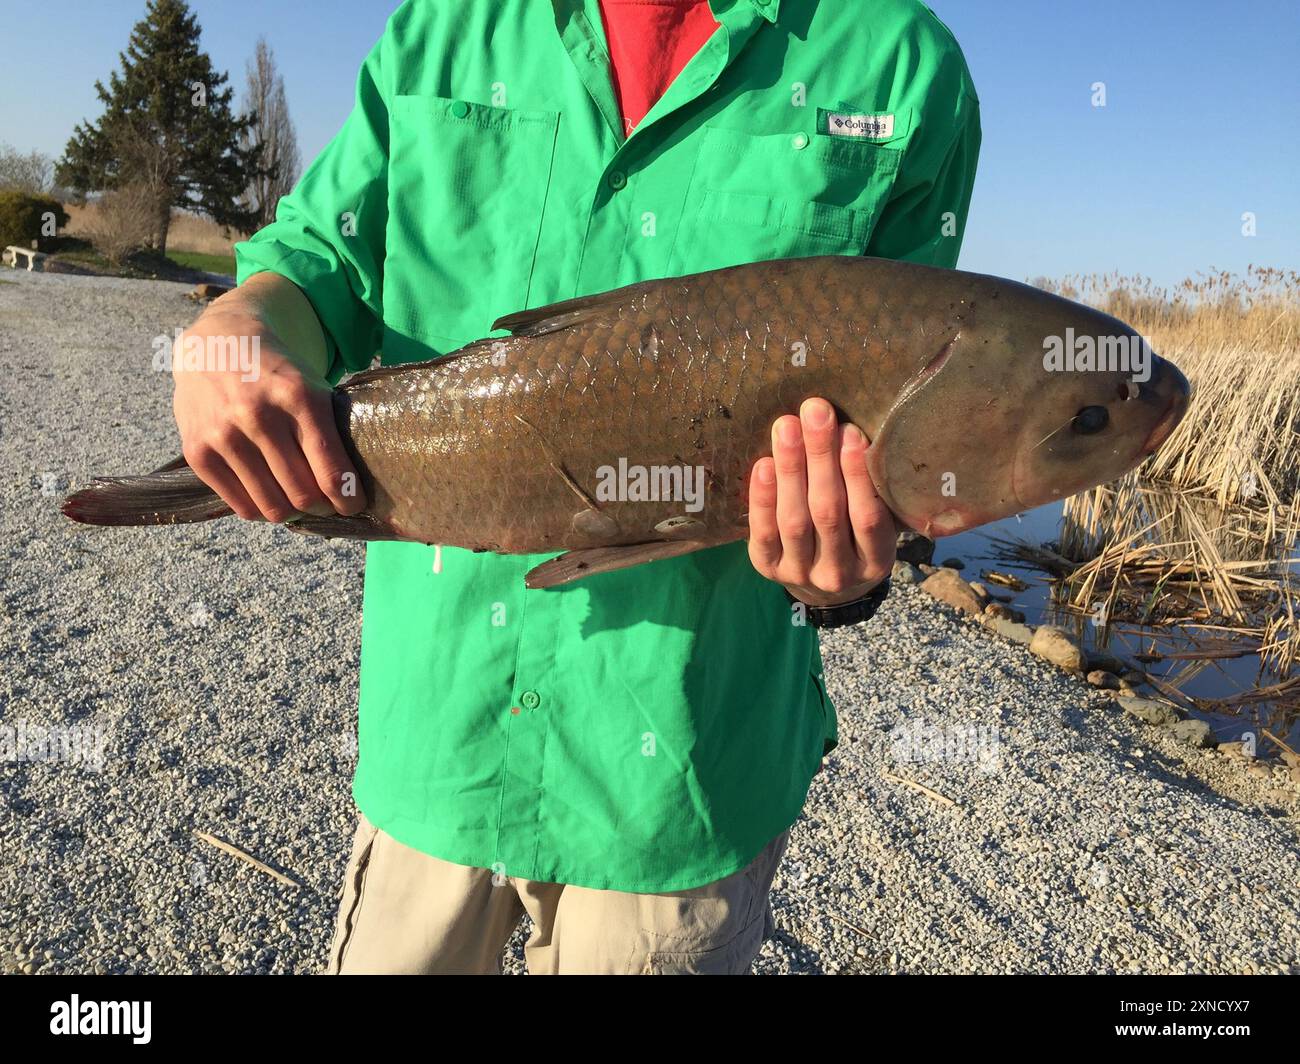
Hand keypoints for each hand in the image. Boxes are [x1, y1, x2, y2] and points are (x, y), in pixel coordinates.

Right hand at [171, 301, 365, 522]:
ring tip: (299, 503)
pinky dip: (262, 509)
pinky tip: (269, 495)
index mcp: (299, 399)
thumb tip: (351, 489)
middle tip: (327, 504)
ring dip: (293, 513)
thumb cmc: (278, 374)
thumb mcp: (314, 388)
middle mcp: (259, 417)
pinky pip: (241, 506)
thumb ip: (331, 432)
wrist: (218, 344)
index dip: (348, 499)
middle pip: (303, 495)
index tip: (353, 504)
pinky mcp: (197, 452)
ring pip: (273, 507)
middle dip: (323, 508)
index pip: (332, 474)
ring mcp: (224, 436)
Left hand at [747, 397, 895, 606]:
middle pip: (827, 511)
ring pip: (794, 520)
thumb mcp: (876, 522)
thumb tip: (850, 427)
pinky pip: (763, 532)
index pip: (867, 517)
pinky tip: (764, 464)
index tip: (850, 430)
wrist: (823, 585)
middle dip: (820, 457)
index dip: (857, 473)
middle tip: (815, 412)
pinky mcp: (769, 568)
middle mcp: (839, 573)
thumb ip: (872, 489)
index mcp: (875, 560)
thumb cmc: (853, 536)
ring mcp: (801, 573)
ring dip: (790, 468)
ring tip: (787, 427)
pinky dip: (763, 496)